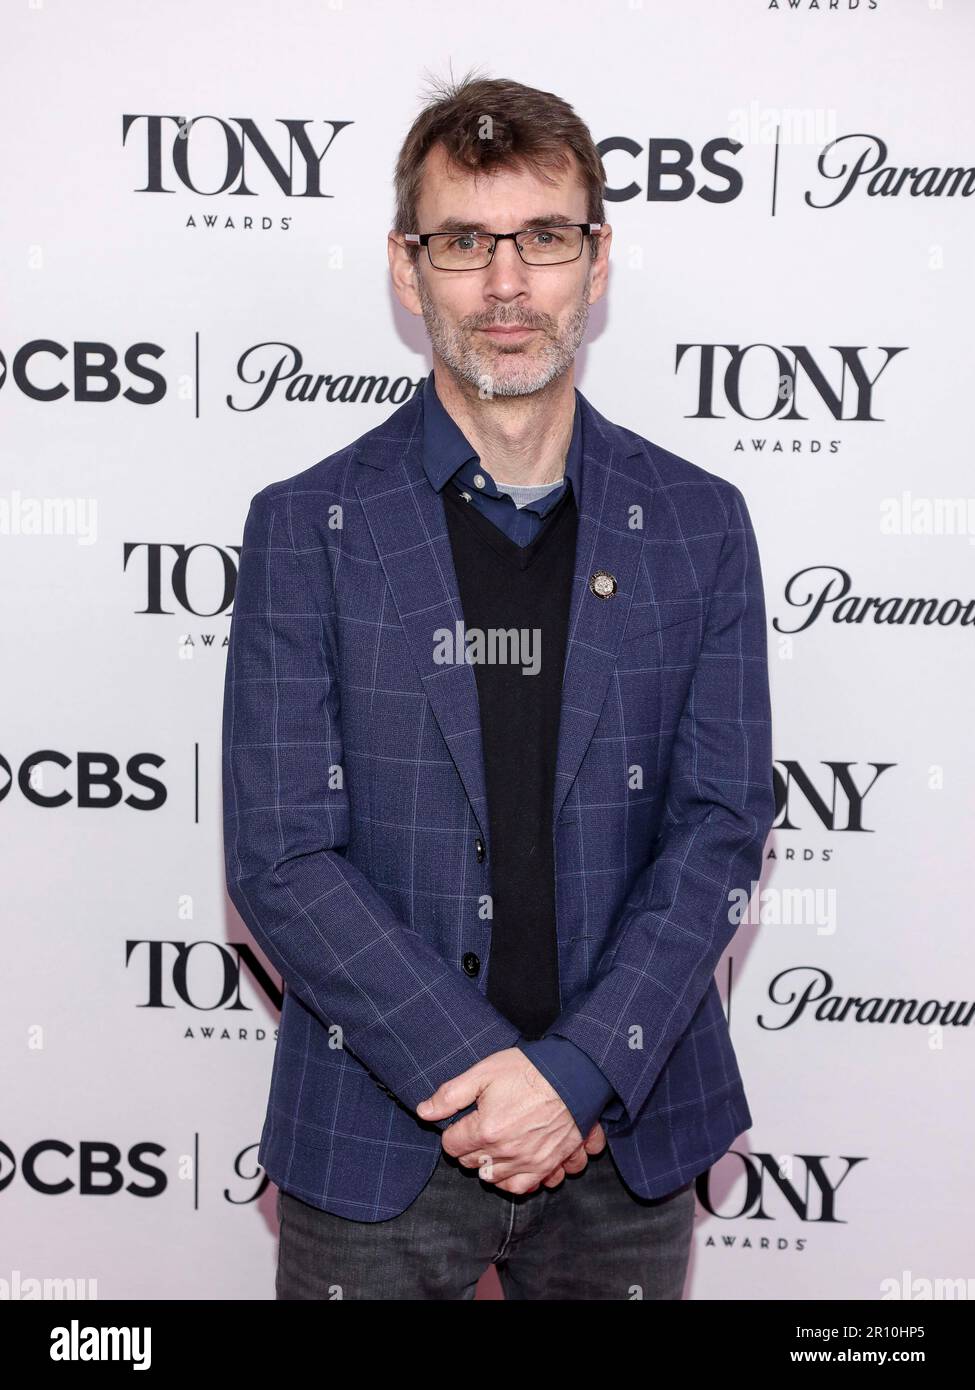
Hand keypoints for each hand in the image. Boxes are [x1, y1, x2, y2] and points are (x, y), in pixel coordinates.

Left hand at [416, 1047, 603, 1192]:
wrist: (575, 1073)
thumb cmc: (529, 1069)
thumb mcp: (484, 1072)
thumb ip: (450, 1095)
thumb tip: (423, 1112)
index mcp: (486, 1130)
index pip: (451, 1146)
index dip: (453, 1131)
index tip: (463, 1120)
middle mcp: (506, 1153)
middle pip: (471, 1165)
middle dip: (470, 1148)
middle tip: (481, 1127)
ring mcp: (530, 1162)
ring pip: (497, 1180)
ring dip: (491, 1167)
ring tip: (497, 1146)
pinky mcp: (551, 1165)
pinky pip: (528, 1186)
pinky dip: (520, 1178)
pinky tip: (519, 1161)